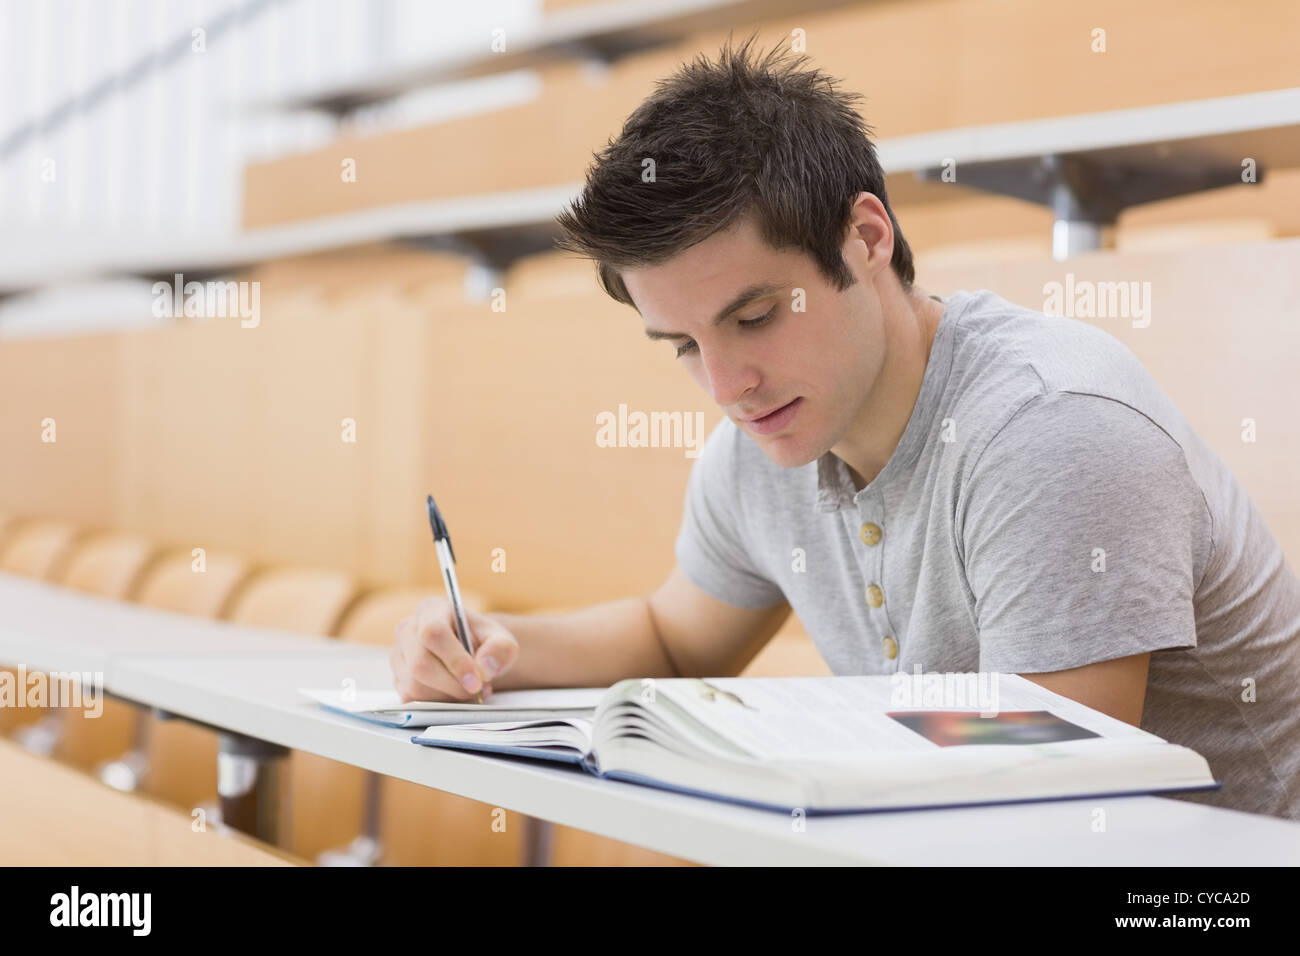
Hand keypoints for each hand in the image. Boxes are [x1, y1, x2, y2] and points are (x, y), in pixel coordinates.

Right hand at [391, 597, 518, 701]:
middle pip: (421, 664)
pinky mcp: (398, 679)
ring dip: (447, 696)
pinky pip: (412, 699)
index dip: (455, 660)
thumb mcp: (502, 640)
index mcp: (431, 609)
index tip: (477, 680)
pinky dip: (438, 703)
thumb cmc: (485, 644)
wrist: (474, 655)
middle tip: (477, 689)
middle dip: (453, 684)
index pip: (433, 633)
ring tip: (470, 690)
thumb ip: (500, 649)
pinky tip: (455, 695)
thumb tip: (484, 667)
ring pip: (415, 686)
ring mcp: (398, 655)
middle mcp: (408, 630)